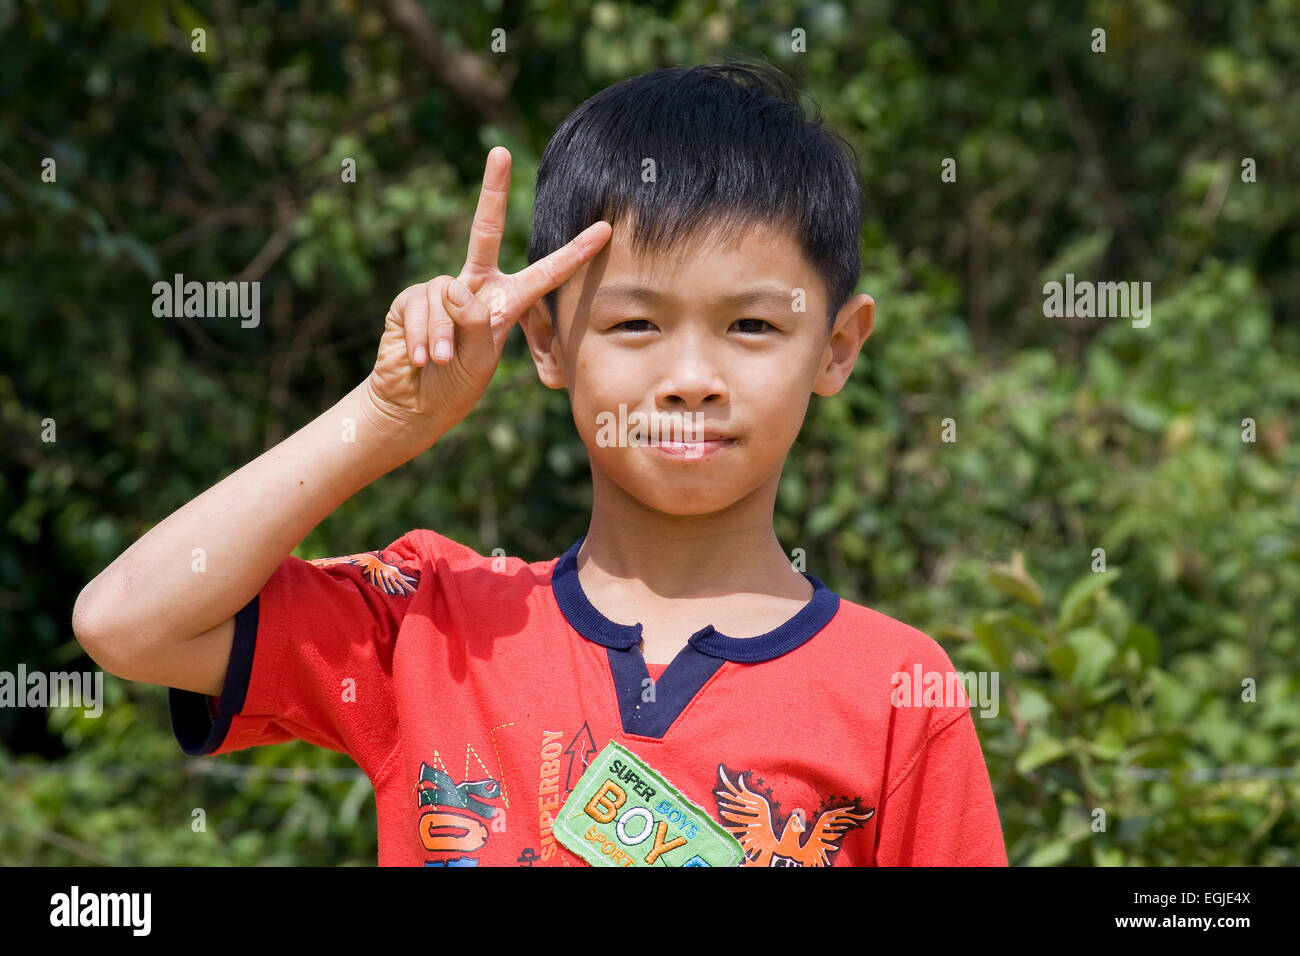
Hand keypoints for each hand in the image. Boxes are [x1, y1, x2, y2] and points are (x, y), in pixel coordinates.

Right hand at [366, 146, 610, 436]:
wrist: (413, 403)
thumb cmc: (456, 385)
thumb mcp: (478, 360)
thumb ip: (476, 326)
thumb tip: (454, 287)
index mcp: (507, 301)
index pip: (546, 273)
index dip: (575, 252)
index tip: (604, 228)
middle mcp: (475, 286)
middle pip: (486, 229)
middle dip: (493, 189)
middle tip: (501, 151)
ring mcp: (440, 290)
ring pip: (447, 296)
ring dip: (445, 336)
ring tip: (441, 362)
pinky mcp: (410, 299)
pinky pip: (421, 309)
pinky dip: (423, 338)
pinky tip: (421, 359)